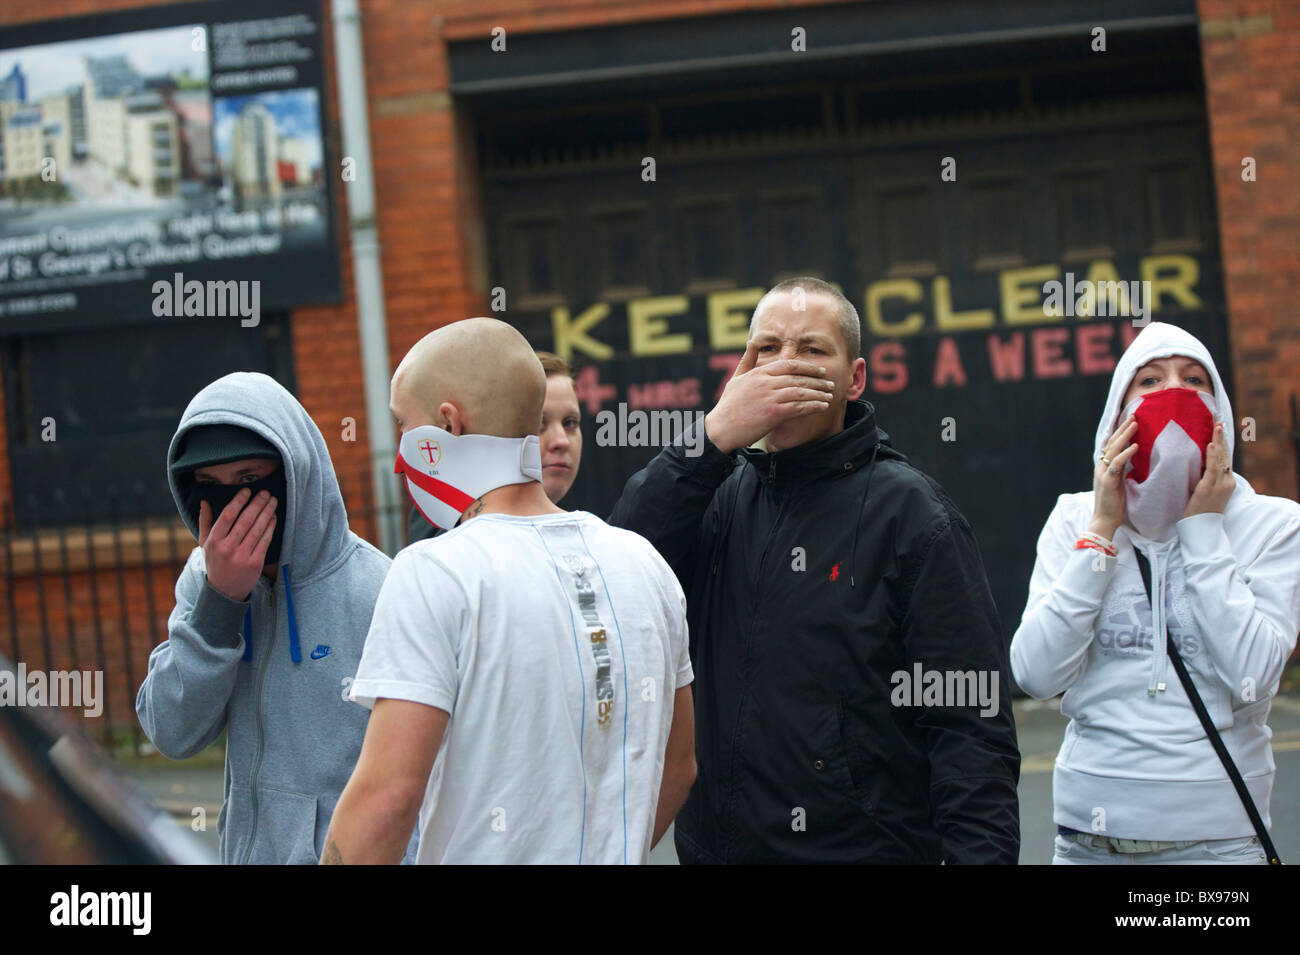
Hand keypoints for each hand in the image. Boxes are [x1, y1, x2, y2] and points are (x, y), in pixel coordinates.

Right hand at [199, 489, 276, 600]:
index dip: (238, 501)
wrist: (224, 591)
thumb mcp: (205, 544)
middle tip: (265, 492)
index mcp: (214, 541)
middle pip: (245, 520)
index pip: (227, 516)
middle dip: (257, 504)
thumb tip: (205, 501)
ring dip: (267, 512)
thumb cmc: (215, 563)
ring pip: (257, 529)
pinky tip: (274, 517)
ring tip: (272, 501)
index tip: (247, 491)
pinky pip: (265, 541)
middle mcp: (227, 548)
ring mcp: (242, 556)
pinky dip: (270, 527)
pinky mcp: (255, 563)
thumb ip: (205, 522)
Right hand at [703, 340, 833, 453]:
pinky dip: (813, 406)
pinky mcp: (774, 413)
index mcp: (759, 372)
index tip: (820, 371)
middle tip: (831, 384)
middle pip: (799, 378)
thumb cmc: (728, 406)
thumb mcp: (736, 379)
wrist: (720, 429)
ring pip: (801, 391)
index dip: (808, 367)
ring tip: (830, 396)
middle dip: (818, 381)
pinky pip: (799, 407)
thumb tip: (752, 342)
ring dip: (819, 394)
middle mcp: (766, 382)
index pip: (789, 365)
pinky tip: (822, 407)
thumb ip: (748, 361)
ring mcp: (770, 397)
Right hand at [1089, 415, 1138, 538]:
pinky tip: (1135, 446)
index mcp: (1103, 467)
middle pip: (1112, 443)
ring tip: (1135, 425)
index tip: (1130, 421)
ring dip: (1125, 436)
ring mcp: (1103, 473)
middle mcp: (1100, 467)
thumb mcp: (1118, 483)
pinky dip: (1126, 454)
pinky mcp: (1108, 481)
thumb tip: (1131, 460)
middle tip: (1134, 416)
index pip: (1111, 445)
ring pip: (1113, 450)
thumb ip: (1121, 471)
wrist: (1104, 519)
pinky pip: (1117, 464)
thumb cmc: (1113, 504)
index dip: (1120, 432)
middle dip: (1123, 429)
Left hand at [1183, 422, 1234, 517]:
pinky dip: (1213, 456)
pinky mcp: (1209, 489)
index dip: (1222, 444)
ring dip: (1218, 441)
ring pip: (1221, 459)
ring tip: (1216, 427)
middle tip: (1218, 422)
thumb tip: (1196, 465)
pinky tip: (1211, 444)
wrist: (1201, 529)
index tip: (1218, 429)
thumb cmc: (1198, 512)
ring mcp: (1220, 485)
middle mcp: (1226, 482)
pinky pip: (1212, 469)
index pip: (1225, 459)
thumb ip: (1204, 479)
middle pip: (1225, 455)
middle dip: (1221, 438)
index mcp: (1226, 482)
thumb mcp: (1203, 492)